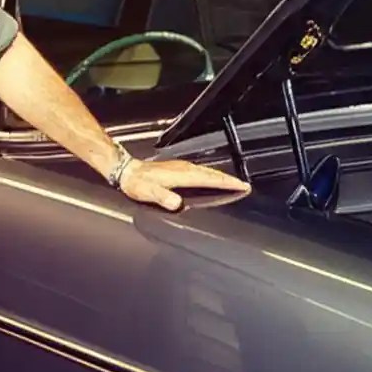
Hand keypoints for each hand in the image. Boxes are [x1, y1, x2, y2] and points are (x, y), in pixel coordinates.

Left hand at [119, 159, 249, 211]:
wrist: (127, 170)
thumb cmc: (137, 183)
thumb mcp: (149, 192)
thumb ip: (163, 198)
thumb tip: (176, 204)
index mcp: (182, 175)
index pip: (210, 179)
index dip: (227, 183)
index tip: (242, 185)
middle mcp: (184, 169)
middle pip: (212, 174)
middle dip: (230, 179)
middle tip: (245, 184)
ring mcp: (181, 167)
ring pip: (207, 171)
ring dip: (221, 176)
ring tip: (233, 182)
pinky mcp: (177, 168)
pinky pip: (200, 171)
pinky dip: (210, 175)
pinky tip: (210, 178)